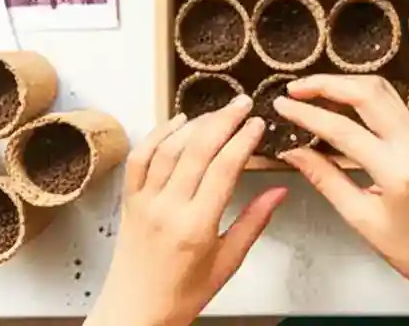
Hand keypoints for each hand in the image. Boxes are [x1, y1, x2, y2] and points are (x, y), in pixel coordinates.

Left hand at [87, 96, 285, 325]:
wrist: (135, 313)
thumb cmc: (181, 295)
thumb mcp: (227, 263)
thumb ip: (253, 222)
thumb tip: (279, 192)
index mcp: (196, 227)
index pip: (224, 168)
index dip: (243, 140)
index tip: (257, 124)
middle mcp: (168, 209)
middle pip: (197, 150)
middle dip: (223, 121)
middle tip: (241, 105)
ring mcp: (144, 202)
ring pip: (169, 148)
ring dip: (194, 124)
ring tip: (217, 112)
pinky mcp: (129, 201)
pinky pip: (140, 158)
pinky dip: (158, 135)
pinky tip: (176, 123)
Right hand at [275, 74, 408, 325]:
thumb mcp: (361, 219)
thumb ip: (325, 179)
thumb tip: (292, 152)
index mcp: (396, 171)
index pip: (343, 129)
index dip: (307, 114)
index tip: (281, 107)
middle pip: (367, 92)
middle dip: (326, 84)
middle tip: (294, 90)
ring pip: (381, 90)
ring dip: (345, 84)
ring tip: (311, 92)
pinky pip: (391, 102)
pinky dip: (362, 95)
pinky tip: (340, 102)